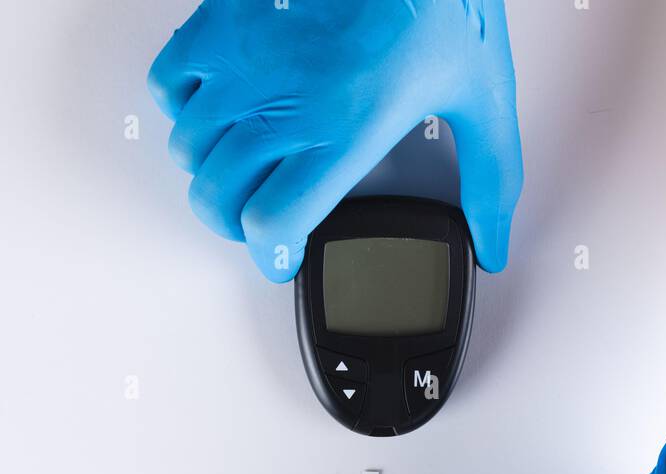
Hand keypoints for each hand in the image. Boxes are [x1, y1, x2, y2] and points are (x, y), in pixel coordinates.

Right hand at [148, 0, 522, 281]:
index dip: (270, 253)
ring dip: (209, 170)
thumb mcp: (486, 97)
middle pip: (217, 196)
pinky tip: (218, 107)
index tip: (282, 256)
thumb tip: (493, 246)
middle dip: (233, 223)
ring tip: (240, 168)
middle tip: (257, 221)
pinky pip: (169, 81)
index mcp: (345, 131)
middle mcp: (286, 102)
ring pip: (189, 147)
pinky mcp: (224, 16)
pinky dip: (182, 106)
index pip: (269, 222)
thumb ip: (493, 184)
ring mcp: (247, 58)